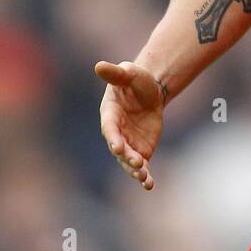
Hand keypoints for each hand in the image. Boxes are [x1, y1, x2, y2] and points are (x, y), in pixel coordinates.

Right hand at [94, 60, 163, 190]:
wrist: (150, 92)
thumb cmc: (136, 80)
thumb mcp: (129, 73)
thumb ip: (116, 74)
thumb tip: (99, 66)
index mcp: (110, 114)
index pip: (109, 128)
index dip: (113, 138)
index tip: (118, 147)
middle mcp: (116, 133)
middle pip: (119, 148)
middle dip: (126, 157)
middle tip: (136, 163)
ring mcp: (128, 144)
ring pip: (128, 161)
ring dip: (135, 170)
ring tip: (144, 177)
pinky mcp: (140, 152)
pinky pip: (141, 166)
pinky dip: (144, 177)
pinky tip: (149, 185)